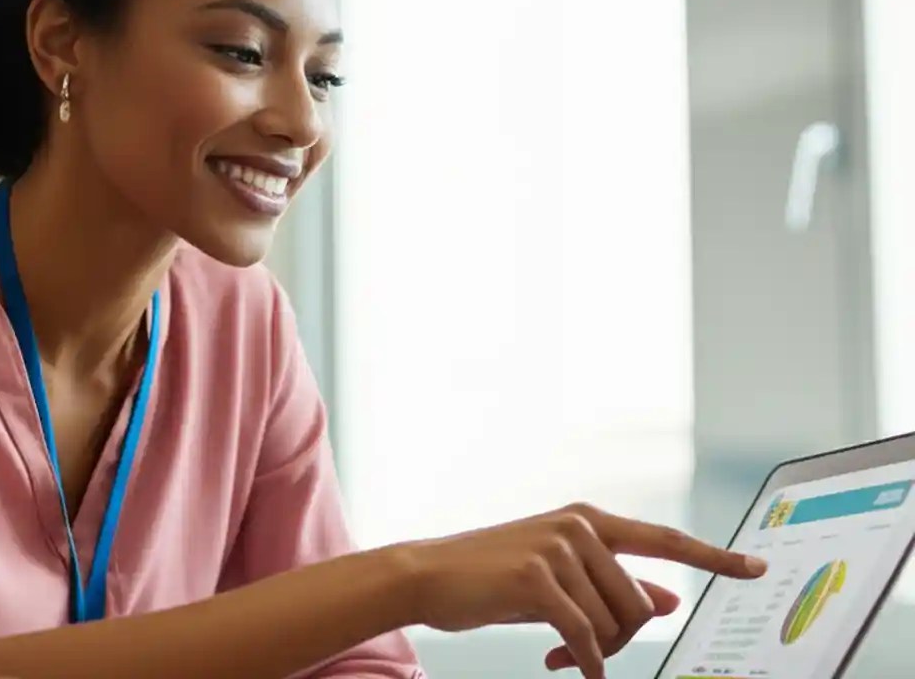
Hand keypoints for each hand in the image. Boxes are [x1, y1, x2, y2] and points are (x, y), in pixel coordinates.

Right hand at [397, 503, 766, 678]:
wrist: (427, 574)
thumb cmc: (493, 576)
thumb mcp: (559, 577)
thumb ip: (613, 583)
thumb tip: (669, 601)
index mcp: (589, 519)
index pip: (664, 540)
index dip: (714, 557)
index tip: (757, 567)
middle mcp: (579, 526)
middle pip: (638, 603)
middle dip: (619, 639)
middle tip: (585, 654)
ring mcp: (558, 548)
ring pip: (612, 622)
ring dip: (592, 651)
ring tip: (557, 654)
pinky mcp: (537, 578)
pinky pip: (582, 636)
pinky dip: (581, 661)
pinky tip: (561, 667)